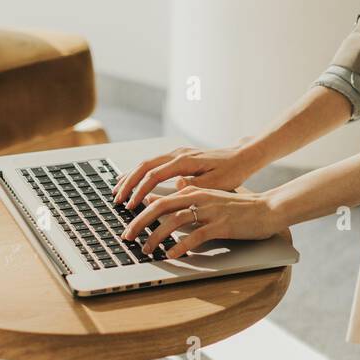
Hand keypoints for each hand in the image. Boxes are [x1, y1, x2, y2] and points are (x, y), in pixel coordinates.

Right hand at [112, 139, 263, 209]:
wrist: (243, 156)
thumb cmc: (233, 171)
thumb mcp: (217, 183)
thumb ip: (195, 186)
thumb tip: (175, 186)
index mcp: (185, 161)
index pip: (154, 175)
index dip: (140, 191)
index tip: (130, 206)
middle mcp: (178, 154)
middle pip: (144, 166)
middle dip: (128, 184)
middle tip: (116, 201)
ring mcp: (177, 153)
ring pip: (146, 163)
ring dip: (131, 177)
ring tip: (118, 192)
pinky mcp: (179, 156)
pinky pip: (153, 163)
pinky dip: (140, 172)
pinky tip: (133, 181)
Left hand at [123, 187, 281, 259]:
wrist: (267, 209)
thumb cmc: (238, 207)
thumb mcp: (210, 196)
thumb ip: (188, 195)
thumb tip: (166, 194)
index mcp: (194, 190)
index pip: (159, 199)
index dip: (140, 212)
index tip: (128, 226)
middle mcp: (199, 197)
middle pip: (161, 207)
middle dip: (139, 223)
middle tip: (127, 237)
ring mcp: (210, 211)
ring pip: (175, 221)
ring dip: (157, 237)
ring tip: (147, 250)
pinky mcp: (222, 225)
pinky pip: (197, 236)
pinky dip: (182, 246)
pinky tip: (173, 255)